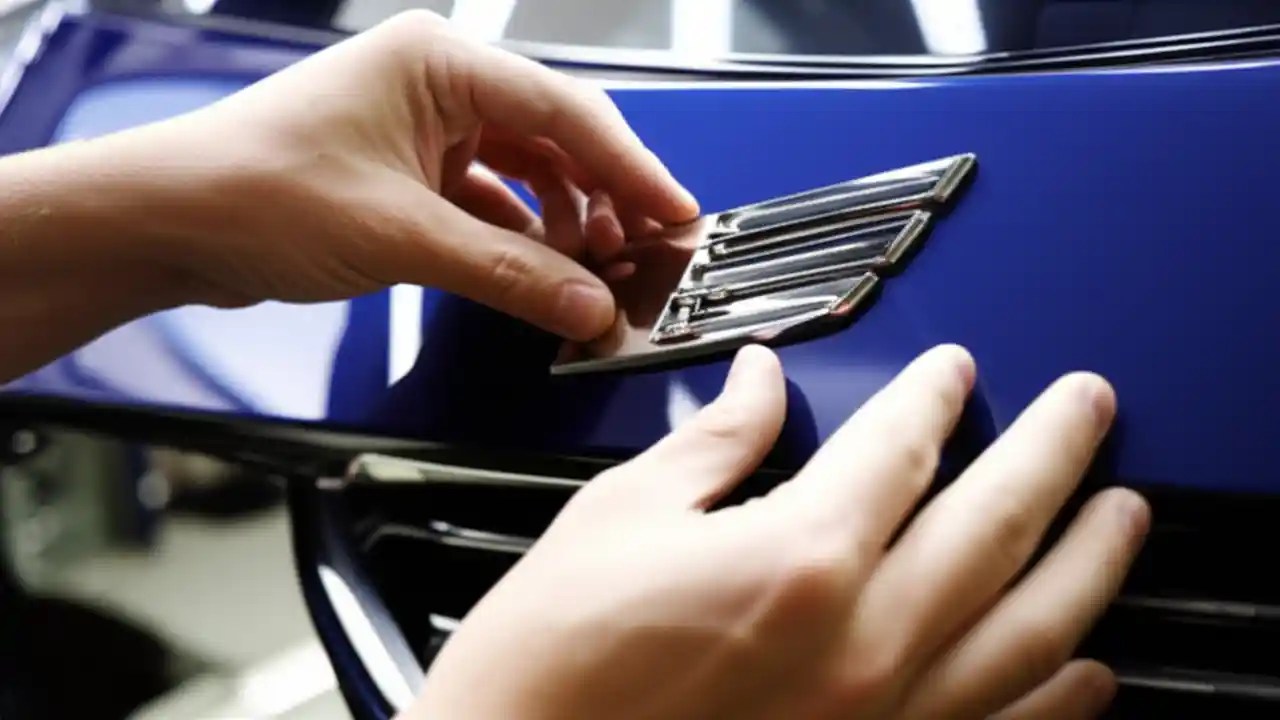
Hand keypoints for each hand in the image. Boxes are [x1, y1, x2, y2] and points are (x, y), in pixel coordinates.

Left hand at [141, 10, 696, 339]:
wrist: (169, 224)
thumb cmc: (253, 190)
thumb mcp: (402, 237)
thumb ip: (509, 272)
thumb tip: (585, 304)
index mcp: (437, 62)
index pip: (565, 112)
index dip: (630, 168)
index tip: (673, 211)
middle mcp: (436, 86)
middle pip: (554, 141)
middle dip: (603, 200)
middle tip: (647, 251)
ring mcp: (423, 131)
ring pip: (527, 175)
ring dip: (564, 225)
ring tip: (597, 272)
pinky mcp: (409, 175)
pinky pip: (490, 204)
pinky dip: (521, 239)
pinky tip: (545, 272)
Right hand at [406, 345, 1149, 719]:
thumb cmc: (552, 665)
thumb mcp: (620, 518)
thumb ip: (713, 443)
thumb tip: (754, 385)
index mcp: (798, 560)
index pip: (899, 448)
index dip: (932, 394)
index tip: (949, 370)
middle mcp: (861, 644)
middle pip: (996, 524)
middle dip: (1053, 449)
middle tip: (1088, 406)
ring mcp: (880, 719)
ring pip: (1029, 631)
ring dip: (1089, 565)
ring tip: (1121, 517)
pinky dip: (1058, 696)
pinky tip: (1087, 666)